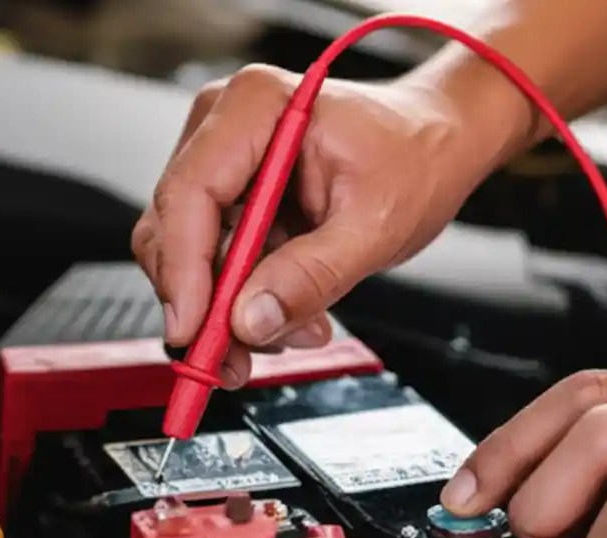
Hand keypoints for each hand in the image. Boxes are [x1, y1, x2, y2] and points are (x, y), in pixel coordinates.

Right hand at [132, 64, 527, 387]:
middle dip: (202, 304)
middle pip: (172, 229)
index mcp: (256, 106)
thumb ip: (311, 275)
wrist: (433, 145)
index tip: (193, 333)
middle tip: (234, 361)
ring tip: (291, 331)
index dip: (184, 272)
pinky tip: (283, 312)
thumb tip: (249, 320)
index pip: (190, 195)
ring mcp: (217, 160)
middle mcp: (222, 125)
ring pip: (183, 254)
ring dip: (224, 309)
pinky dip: (238, 298)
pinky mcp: (223, 195)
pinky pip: (207, 259)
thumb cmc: (414, 158)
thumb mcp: (377, 225)